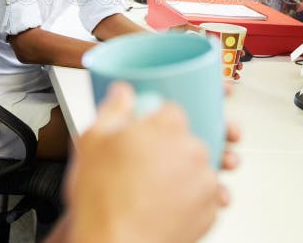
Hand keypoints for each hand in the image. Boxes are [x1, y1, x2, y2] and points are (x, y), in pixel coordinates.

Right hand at [64, 82, 234, 242]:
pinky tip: (172, 201)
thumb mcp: (92, 142)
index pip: (173, 110)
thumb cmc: (102, 201)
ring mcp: (205, 180)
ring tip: (164, 183)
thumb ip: (112, 109)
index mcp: (167, 127)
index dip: (159, 120)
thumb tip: (123, 92)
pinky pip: (206, 195)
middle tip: (156, 158)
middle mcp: (193, 150)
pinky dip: (193, 197)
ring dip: (186, 172)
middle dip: (174, 145)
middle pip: (190, 136)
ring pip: (201, 166)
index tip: (151, 128)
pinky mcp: (210, 209)